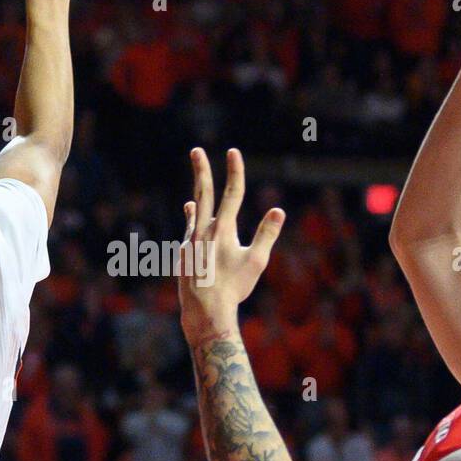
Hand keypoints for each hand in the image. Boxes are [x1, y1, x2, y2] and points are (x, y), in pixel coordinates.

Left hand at [178, 148, 284, 344]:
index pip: (231, 194)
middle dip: (201, 170)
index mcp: (222, 229)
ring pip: (194, 212)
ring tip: (197, 189)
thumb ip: (266, 234)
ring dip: (197, 197)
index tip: (233, 151)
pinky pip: (189, 229)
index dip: (235, 171)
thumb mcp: (256, 261)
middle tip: (196, 150)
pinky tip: (192, 214)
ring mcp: (190, 241)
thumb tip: (278, 210)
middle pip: (203, 194)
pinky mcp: (183, 253)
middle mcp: (202, 230)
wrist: (204, 309)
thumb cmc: (234, 287)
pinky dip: (193, 219)